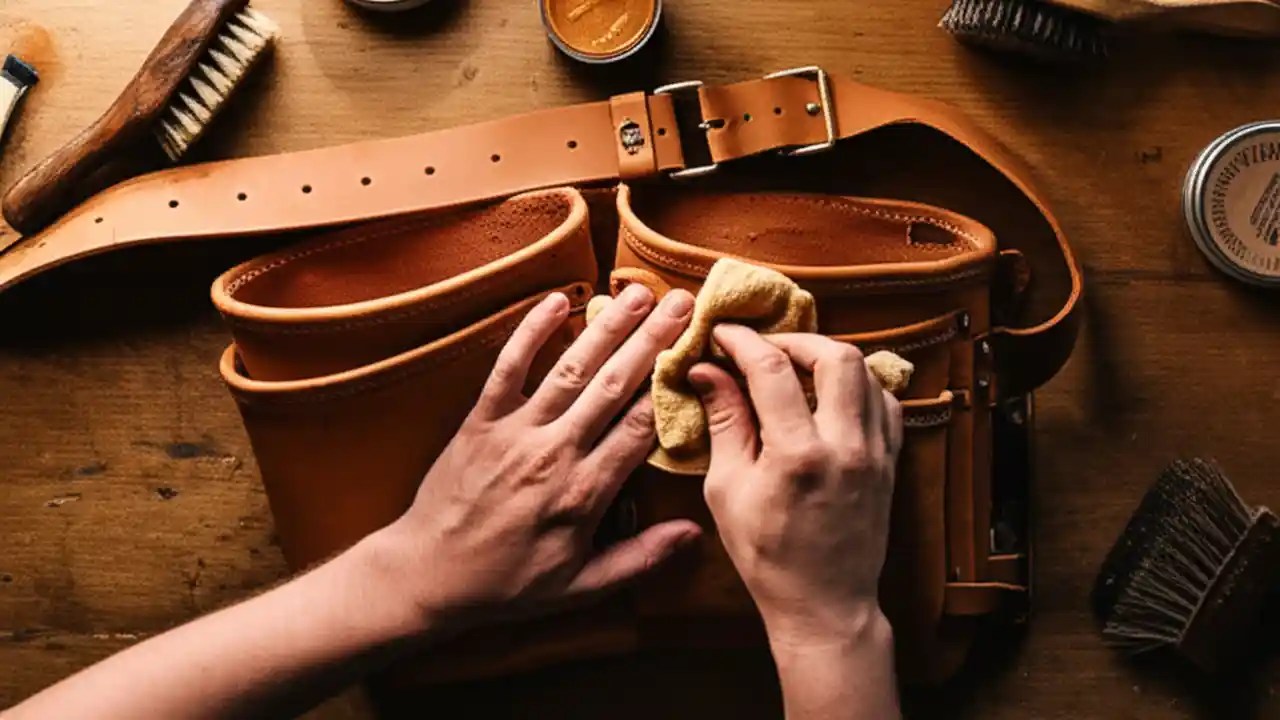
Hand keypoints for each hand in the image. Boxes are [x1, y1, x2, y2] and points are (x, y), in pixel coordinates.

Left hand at [376, 284, 700, 635]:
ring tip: (637, 292)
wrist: (428, 575)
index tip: (698, 354)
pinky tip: (556, 300)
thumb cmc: (507, 585)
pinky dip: (530, 332)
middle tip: (682, 303)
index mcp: (584, 494)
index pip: (640, 428)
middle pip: (613, 387)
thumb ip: (640, 558)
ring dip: (606, 327)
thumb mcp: (580, 586)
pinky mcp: (480, 420)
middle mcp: (553, 454)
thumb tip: (694, 533)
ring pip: (570, 369)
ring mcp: (515, 432)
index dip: (670, 388)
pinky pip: (507, 368)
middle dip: (651, 341)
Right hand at [689, 326, 902, 646]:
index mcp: (798, 454)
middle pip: (836, 355)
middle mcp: (846, 446)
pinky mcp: (891, 462)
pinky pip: (885, 402)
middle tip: (764, 348)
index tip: (722, 334)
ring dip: (828, 358)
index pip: (772, 369)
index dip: (743, 341)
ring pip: (867, 373)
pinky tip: (830, 396)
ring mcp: (876, 453)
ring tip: (796, 368)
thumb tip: (707, 371)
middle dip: (795, 340)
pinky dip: (858, 386)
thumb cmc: (766, 556)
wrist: (824, 604)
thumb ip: (724, 422)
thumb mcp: (727, 490)